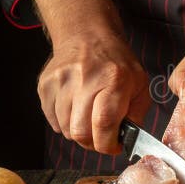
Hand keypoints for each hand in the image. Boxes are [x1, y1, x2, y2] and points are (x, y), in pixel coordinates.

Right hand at [33, 0, 150, 153]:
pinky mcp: (45, 85)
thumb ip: (137, 114)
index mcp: (113, 80)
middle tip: (101, 137)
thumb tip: (127, 140)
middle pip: (80, 132)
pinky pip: (52, 120)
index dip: (108, 144)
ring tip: (89, 118)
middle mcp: (84, 79)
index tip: (114, 147)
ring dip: (79, 132)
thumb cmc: (117, 63)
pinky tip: (76, 109)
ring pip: (64, 129)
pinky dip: (65, 122)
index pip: (104, 124)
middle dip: (92, 143)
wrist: (87, 36)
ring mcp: (61, 82)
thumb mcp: (140, 84)